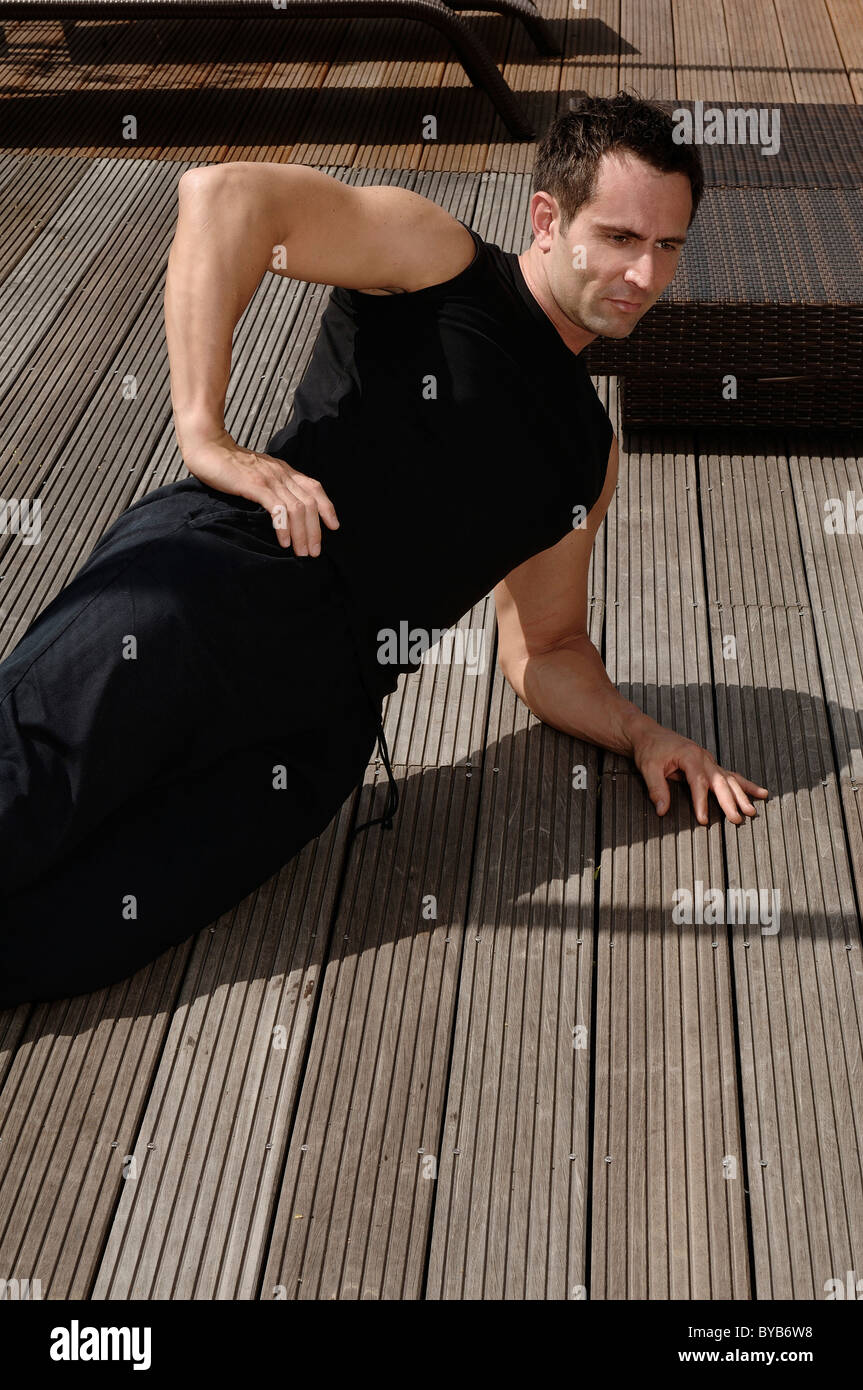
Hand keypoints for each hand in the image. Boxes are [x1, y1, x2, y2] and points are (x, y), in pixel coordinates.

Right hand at [182, 429, 338, 552]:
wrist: (207, 447)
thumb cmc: (228, 464)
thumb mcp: (259, 472)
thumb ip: (272, 485)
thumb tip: (282, 507)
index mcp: (285, 470)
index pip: (315, 487)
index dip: (327, 507)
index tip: (334, 526)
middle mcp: (282, 473)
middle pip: (310, 503)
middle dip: (315, 530)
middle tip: (314, 552)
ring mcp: (270, 479)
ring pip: (298, 508)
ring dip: (302, 533)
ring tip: (302, 552)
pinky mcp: (255, 485)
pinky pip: (278, 508)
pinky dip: (284, 527)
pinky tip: (284, 541)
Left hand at [630, 723, 768, 824]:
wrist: (650, 734)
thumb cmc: (650, 749)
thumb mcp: (648, 768)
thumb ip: (656, 789)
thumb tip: (662, 810)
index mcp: (689, 755)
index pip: (698, 782)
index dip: (701, 802)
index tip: (703, 819)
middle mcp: (704, 757)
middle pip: (720, 782)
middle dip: (730, 801)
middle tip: (736, 819)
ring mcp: (709, 761)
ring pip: (730, 779)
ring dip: (742, 795)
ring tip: (752, 811)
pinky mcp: (710, 765)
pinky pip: (731, 775)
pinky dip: (746, 785)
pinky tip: (760, 793)